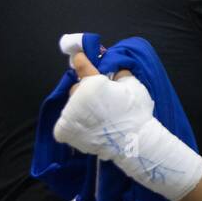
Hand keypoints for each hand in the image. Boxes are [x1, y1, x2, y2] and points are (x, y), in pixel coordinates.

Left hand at [54, 46, 201, 200]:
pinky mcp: (65, 131)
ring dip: (80, 107)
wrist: (135, 143)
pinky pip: (65, 122)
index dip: (82, 60)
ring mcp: (69, 115)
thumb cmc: (136, 113)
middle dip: (85, 90)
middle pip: (77, 88)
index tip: (80, 57)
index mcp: (94, 84)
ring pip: (71, 105)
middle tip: (99, 99)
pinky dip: (73, 123)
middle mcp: (78, 97)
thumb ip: (120, 73)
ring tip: (95, 116)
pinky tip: (86, 127)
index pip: (81, 65)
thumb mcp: (134, 85)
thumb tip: (113, 69)